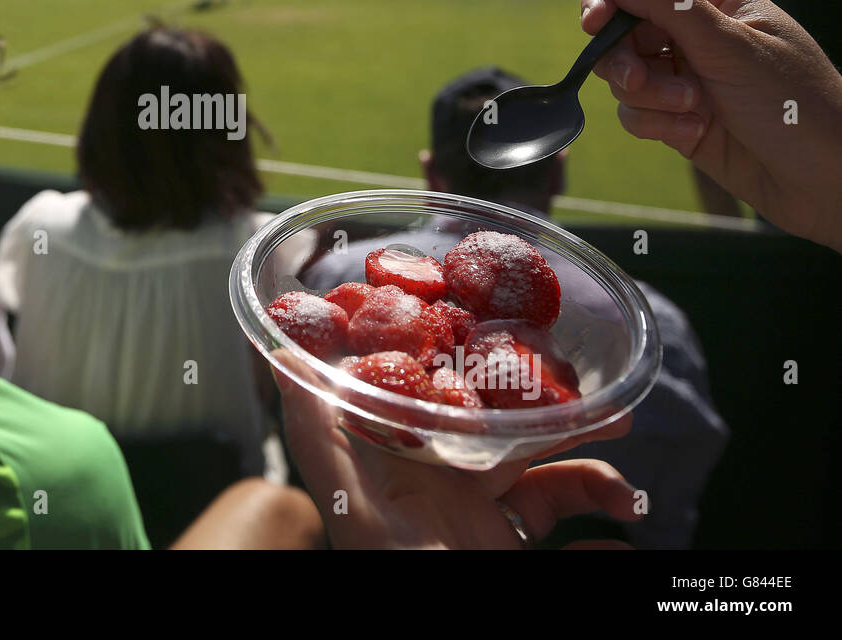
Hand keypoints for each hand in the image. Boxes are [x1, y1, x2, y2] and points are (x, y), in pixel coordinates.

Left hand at [274, 352, 640, 548]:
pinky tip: (620, 544)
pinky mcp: (511, 557)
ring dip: (594, 475)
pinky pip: (567, 540)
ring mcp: (483, 524)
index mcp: (405, 464)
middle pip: (511, 434)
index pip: (441, 398)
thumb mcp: (352, 508)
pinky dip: (602, 540)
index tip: (520, 337)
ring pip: (549, 482)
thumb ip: (320, 439)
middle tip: (611, 408)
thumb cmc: (392, 570)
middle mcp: (446, 487)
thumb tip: (279, 358)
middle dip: (561, 415)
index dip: (476, 364)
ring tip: (627, 484)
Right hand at [582, 0, 841, 252]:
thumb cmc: (796, 103)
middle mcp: (696, 39)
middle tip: (639, 83)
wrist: (825, 179)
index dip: (610, 1)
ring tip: (691, 111)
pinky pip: (636, 114)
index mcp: (714, 4)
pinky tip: (693, 131)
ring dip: (650, 98)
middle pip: (623, 36)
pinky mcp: (677, 121)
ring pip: (625, 79)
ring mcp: (685, 80)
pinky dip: (655, 124)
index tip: (593, 24)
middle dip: (627, 62)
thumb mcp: (730, 45)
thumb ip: (667, 4)